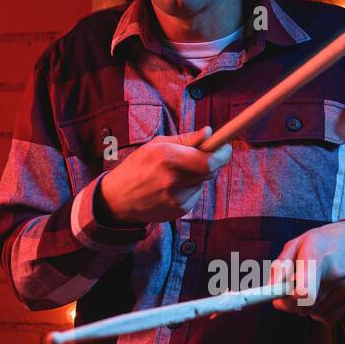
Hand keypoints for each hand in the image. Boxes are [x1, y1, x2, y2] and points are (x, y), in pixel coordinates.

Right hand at [96, 126, 231, 223]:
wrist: (118, 199)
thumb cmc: (138, 166)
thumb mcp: (156, 145)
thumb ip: (185, 140)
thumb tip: (208, 132)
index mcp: (166, 158)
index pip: (208, 160)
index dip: (222, 153)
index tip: (226, 146)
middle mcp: (173, 180)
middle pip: (210, 171)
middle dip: (211, 161)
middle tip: (202, 155)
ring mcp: (176, 198)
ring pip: (202, 182)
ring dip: (197, 176)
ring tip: (175, 174)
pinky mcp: (179, 211)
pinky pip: (195, 194)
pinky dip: (189, 188)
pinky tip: (172, 187)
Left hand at [269, 221, 344, 323]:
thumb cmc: (322, 243)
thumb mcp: (297, 244)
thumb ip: (280, 267)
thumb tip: (273, 292)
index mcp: (317, 254)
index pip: (304, 292)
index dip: (289, 300)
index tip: (281, 296)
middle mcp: (336, 272)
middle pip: (305, 306)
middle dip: (293, 303)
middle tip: (294, 289)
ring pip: (314, 314)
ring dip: (307, 306)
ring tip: (314, 285)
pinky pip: (326, 318)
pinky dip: (319, 310)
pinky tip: (324, 293)